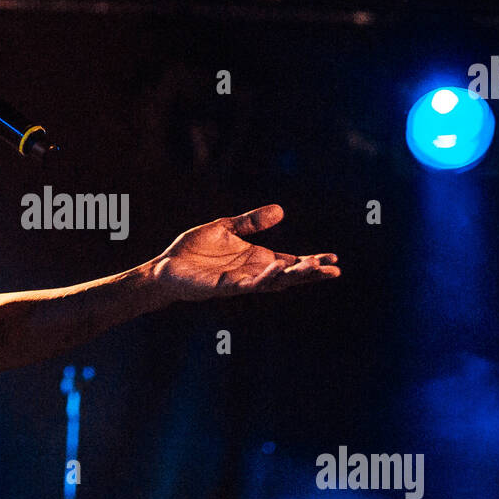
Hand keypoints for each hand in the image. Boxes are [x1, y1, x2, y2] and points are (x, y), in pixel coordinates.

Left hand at [147, 204, 339, 303]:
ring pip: (271, 283)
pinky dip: (261, 279)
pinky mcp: (221, 287)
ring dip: (291, 276)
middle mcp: (251, 273)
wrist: (164, 267)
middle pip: (288, 276)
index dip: (311, 262)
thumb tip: (281, 210)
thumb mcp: (225, 228)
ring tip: (313, 269)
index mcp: (256, 260)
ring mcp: (238, 282)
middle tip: (334, 270)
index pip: (290, 263)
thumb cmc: (193, 251)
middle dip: (310, 273)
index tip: (333, 259)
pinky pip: (246, 285)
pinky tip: (274, 270)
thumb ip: (251, 222)